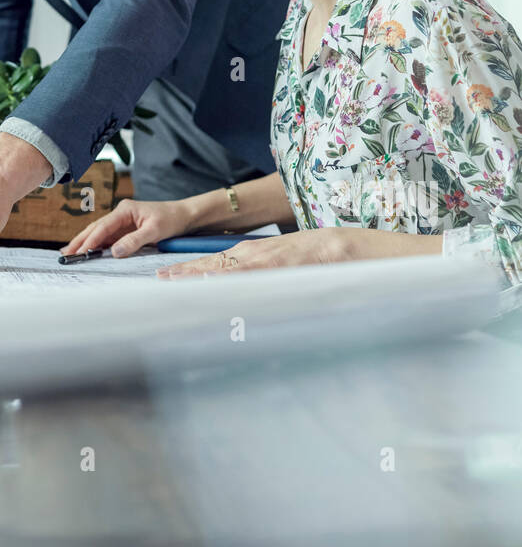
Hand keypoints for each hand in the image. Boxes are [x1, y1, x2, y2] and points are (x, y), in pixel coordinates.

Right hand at [59, 196, 196, 258]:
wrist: (183, 216)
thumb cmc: (170, 220)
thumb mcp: (154, 231)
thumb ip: (134, 241)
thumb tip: (115, 252)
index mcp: (124, 210)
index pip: (103, 227)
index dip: (90, 240)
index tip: (80, 252)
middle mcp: (120, 213)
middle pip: (96, 228)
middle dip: (80, 241)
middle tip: (66, 253)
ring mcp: (122, 221)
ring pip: (99, 232)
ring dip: (86, 242)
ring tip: (70, 252)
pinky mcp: (125, 228)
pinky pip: (108, 237)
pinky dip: (97, 244)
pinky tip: (88, 251)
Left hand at [157, 226, 441, 277]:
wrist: (386, 253)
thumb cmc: (350, 259)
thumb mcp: (310, 262)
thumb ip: (283, 272)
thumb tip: (255, 291)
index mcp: (279, 253)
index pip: (231, 261)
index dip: (199, 269)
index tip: (169, 276)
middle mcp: (280, 255)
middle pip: (228, 264)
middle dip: (194, 273)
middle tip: (161, 282)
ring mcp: (293, 262)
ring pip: (242, 270)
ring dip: (211, 278)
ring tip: (180, 286)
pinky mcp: (307, 270)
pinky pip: (271, 283)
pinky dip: (247, 287)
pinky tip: (227, 294)